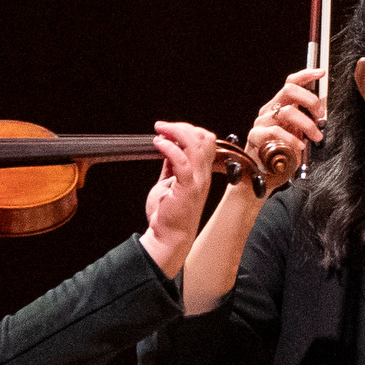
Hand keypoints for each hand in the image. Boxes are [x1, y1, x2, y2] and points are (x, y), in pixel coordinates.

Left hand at [140, 120, 219, 275]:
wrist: (169, 237)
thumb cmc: (168, 214)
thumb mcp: (169, 183)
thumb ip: (171, 165)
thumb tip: (167, 147)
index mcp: (201, 172)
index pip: (206, 141)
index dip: (188, 130)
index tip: (168, 129)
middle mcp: (203, 175)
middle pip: (205, 138)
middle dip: (182, 127)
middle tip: (162, 127)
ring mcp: (197, 181)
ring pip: (196, 145)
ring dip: (176, 132)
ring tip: (159, 131)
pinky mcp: (187, 188)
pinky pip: (182, 161)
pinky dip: (169, 148)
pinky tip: (158, 144)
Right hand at [242, 65, 325, 194]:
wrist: (263, 176)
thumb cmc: (282, 155)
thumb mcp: (299, 135)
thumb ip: (307, 123)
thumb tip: (323, 116)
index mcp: (280, 106)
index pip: (291, 83)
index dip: (306, 75)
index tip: (321, 73)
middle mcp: (270, 110)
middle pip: (289, 90)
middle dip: (310, 100)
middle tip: (321, 117)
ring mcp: (262, 122)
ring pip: (287, 111)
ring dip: (308, 124)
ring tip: (316, 138)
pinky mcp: (255, 136)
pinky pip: (275, 131)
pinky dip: (292, 138)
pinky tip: (299, 146)